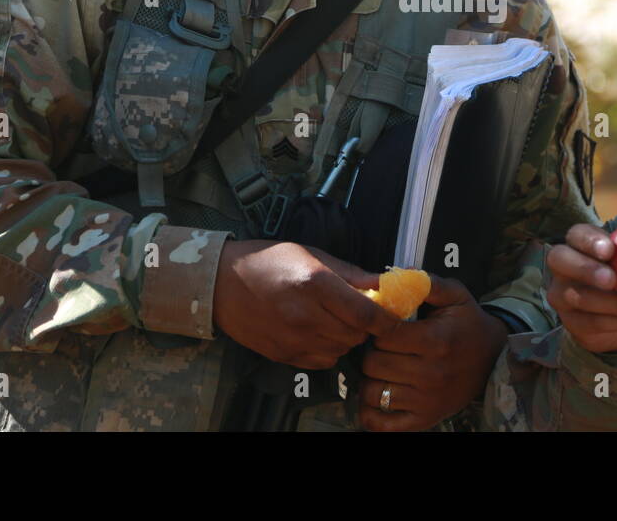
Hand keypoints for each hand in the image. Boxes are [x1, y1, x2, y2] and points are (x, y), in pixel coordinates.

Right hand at [212, 239, 398, 368]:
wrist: (222, 283)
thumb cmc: (270, 262)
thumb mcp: (313, 255)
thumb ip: (352, 273)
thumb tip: (386, 283)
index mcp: (315, 283)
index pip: (365, 313)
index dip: (386, 320)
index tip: (394, 318)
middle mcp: (304, 315)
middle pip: (356, 334)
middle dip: (365, 326)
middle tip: (359, 312)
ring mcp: (292, 338)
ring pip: (341, 350)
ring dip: (347, 338)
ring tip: (335, 319)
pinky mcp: (283, 355)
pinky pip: (322, 361)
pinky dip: (329, 350)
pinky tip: (318, 332)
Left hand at [357, 275, 508, 430]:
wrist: (495, 360)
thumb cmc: (469, 324)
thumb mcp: (456, 295)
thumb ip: (427, 283)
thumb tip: (398, 275)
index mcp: (435, 340)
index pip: (383, 336)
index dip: (377, 328)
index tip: (384, 327)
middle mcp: (430, 373)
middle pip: (373, 364)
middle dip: (372, 353)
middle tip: (383, 349)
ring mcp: (426, 400)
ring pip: (372, 392)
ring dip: (370, 380)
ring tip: (382, 370)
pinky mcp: (424, 419)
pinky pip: (381, 424)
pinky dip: (371, 412)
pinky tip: (378, 396)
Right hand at [546, 223, 616, 353]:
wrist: (615, 315)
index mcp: (579, 242)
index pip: (576, 234)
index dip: (589, 240)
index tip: (610, 250)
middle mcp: (562, 264)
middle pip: (560, 260)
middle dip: (586, 269)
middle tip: (614, 280)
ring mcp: (561, 293)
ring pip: (580, 297)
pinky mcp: (571, 321)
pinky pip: (593, 322)